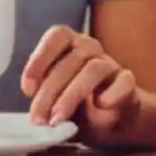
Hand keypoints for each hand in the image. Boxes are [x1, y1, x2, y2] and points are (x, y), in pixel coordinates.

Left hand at [21, 25, 140, 132]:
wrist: (114, 115)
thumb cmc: (78, 100)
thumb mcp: (55, 93)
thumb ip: (44, 93)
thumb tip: (34, 106)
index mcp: (70, 43)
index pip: (57, 36)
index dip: (39, 59)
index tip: (27, 89)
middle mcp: (90, 48)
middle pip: (70, 60)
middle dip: (50, 91)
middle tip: (39, 118)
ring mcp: (111, 63)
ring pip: (93, 69)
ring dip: (72, 95)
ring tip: (58, 119)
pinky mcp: (128, 82)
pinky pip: (123, 82)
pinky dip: (112, 93)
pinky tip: (100, 106)